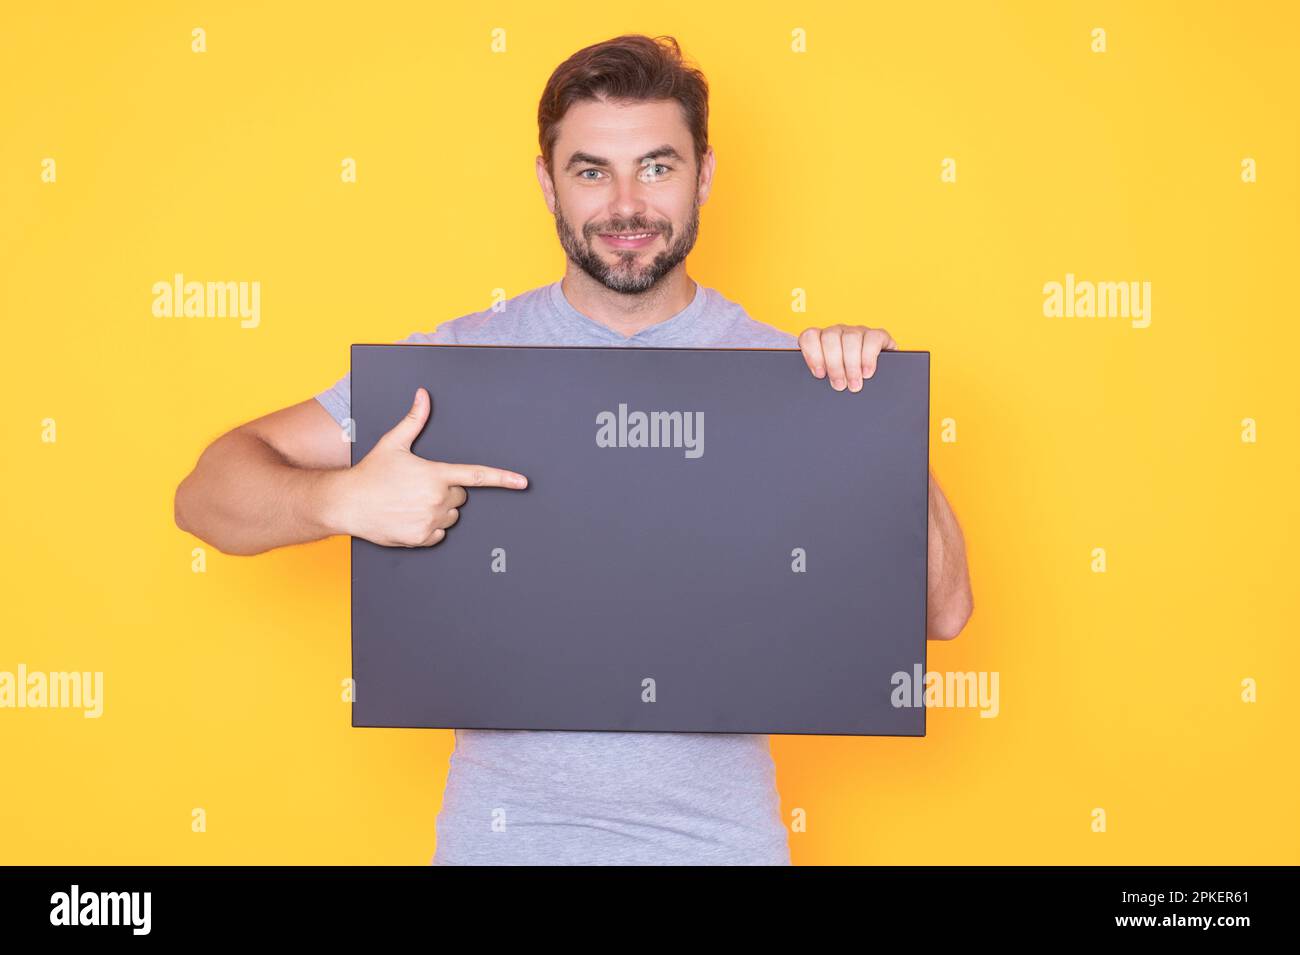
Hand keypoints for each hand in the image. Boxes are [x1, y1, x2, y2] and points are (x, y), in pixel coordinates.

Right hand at [335, 388, 527, 546]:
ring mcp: (429, 521)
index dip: (503, 478)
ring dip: (438, 509)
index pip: (476, 476)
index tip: (522, 482)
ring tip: (411, 501)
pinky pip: (439, 534)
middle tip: (419, 486)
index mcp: (435, 475)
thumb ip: (414, 420)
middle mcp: (436, 499)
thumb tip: (423, 395)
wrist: (347, 503)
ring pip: (451, 516)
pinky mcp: (421, 538)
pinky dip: (429, 528)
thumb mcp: (393, 443)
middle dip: (446, 490)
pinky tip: (409, 516)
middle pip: (460, 495)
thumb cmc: (371, 473)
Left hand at [798, 324, 898, 391]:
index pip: (810, 336)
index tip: (820, 374)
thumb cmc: (847, 380)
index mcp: (821, 340)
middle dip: (834, 364)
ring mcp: (857, 331)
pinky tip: (867, 372)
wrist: (877, 384)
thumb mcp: (831, 378)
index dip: (812, 354)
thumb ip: (822, 375)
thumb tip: (817, 381)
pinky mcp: (878, 335)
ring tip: (854, 384)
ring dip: (851, 364)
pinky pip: (872, 339)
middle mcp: (838, 332)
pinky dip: (869, 357)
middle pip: (830, 337)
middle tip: (839, 385)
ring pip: (850, 338)